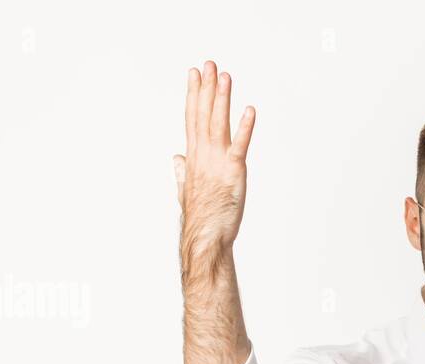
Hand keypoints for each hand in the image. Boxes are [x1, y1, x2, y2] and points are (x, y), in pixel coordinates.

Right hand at [174, 60, 254, 252]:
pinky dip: (244, 127)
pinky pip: (239, 145)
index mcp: (193, 157)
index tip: (194, 74)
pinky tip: (249, 109)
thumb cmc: (199, 217)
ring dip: (221, 99)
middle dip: (206, 88)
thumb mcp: (186, 190)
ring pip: (218, 124)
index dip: (194, 94)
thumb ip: (181, 171)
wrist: (205, 238)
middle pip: (203, 114)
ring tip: (225, 76)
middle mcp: (202, 155)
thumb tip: (175, 159)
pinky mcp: (233, 172)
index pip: (192, 118)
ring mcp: (217, 162)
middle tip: (210, 64)